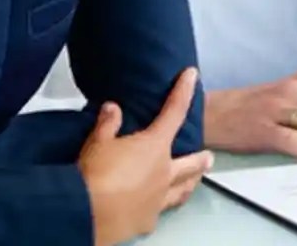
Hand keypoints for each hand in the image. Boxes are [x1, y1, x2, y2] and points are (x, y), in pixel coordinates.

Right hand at [79, 68, 213, 245]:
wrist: (86, 213)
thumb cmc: (95, 173)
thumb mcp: (97, 143)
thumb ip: (107, 124)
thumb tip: (112, 107)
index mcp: (155, 147)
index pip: (174, 112)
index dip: (183, 91)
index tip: (192, 75)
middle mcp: (164, 173)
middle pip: (191, 164)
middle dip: (202, 159)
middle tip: (210, 157)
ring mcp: (159, 199)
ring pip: (182, 192)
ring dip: (190, 184)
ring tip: (194, 182)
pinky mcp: (147, 221)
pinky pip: (158, 214)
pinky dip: (159, 209)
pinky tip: (156, 211)